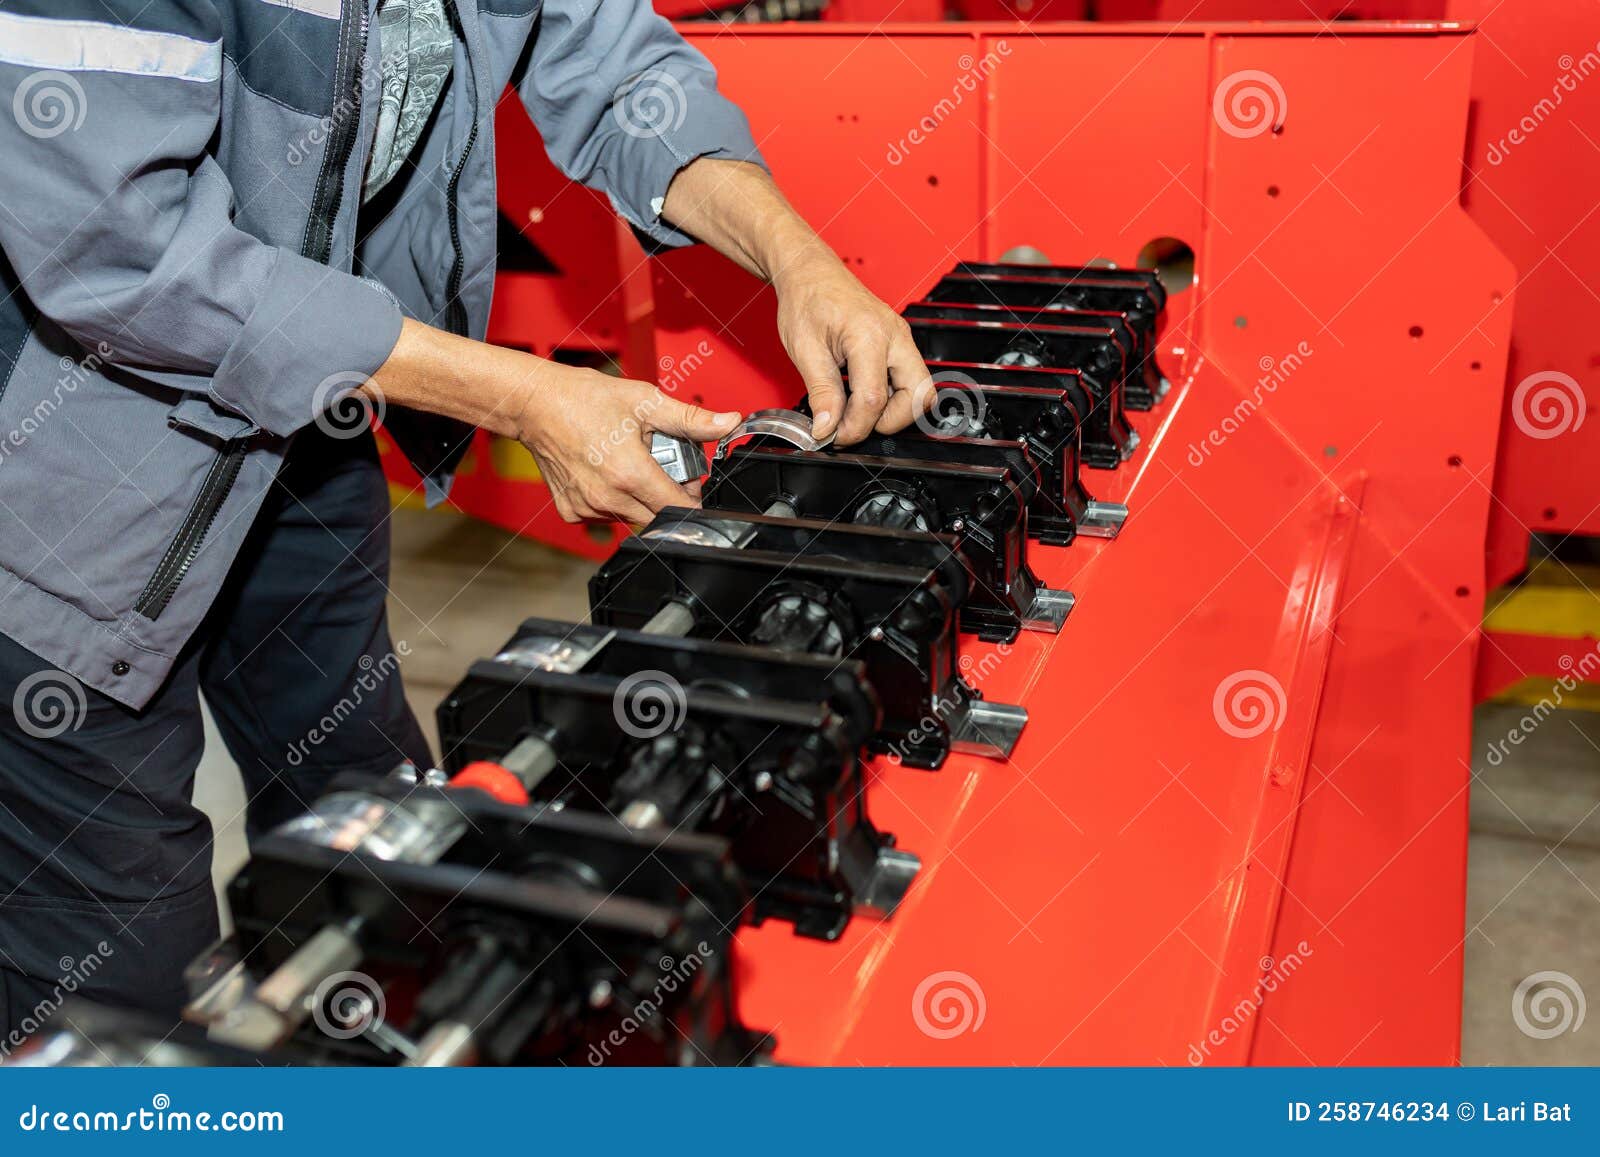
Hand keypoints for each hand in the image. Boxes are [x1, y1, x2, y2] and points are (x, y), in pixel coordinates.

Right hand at [512, 364, 738, 523]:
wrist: (535, 403)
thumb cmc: (586, 399)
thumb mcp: (646, 402)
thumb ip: (691, 419)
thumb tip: (729, 422)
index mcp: (631, 475)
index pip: (679, 508)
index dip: (692, 496)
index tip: (690, 479)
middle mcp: (608, 498)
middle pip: (658, 515)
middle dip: (667, 495)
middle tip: (659, 464)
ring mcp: (588, 508)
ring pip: (633, 517)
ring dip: (641, 498)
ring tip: (631, 463)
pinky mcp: (572, 512)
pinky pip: (605, 515)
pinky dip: (614, 499)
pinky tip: (607, 473)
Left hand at [774, 252, 934, 444]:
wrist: (811, 272)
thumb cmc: (807, 299)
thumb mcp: (804, 350)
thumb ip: (821, 393)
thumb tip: (827, 428)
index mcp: (869, 335)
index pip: (873, 399)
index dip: (853, 427)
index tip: (832, 435)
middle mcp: (895, 337)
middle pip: (917, 398)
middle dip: (888, 422)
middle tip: (854, 424)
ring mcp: (902, 340)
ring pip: (920, 391)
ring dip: (893, 411)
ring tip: (857, 411)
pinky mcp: (900, 345)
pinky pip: (909, 380)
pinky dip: (891, 397)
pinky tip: (861, 396)